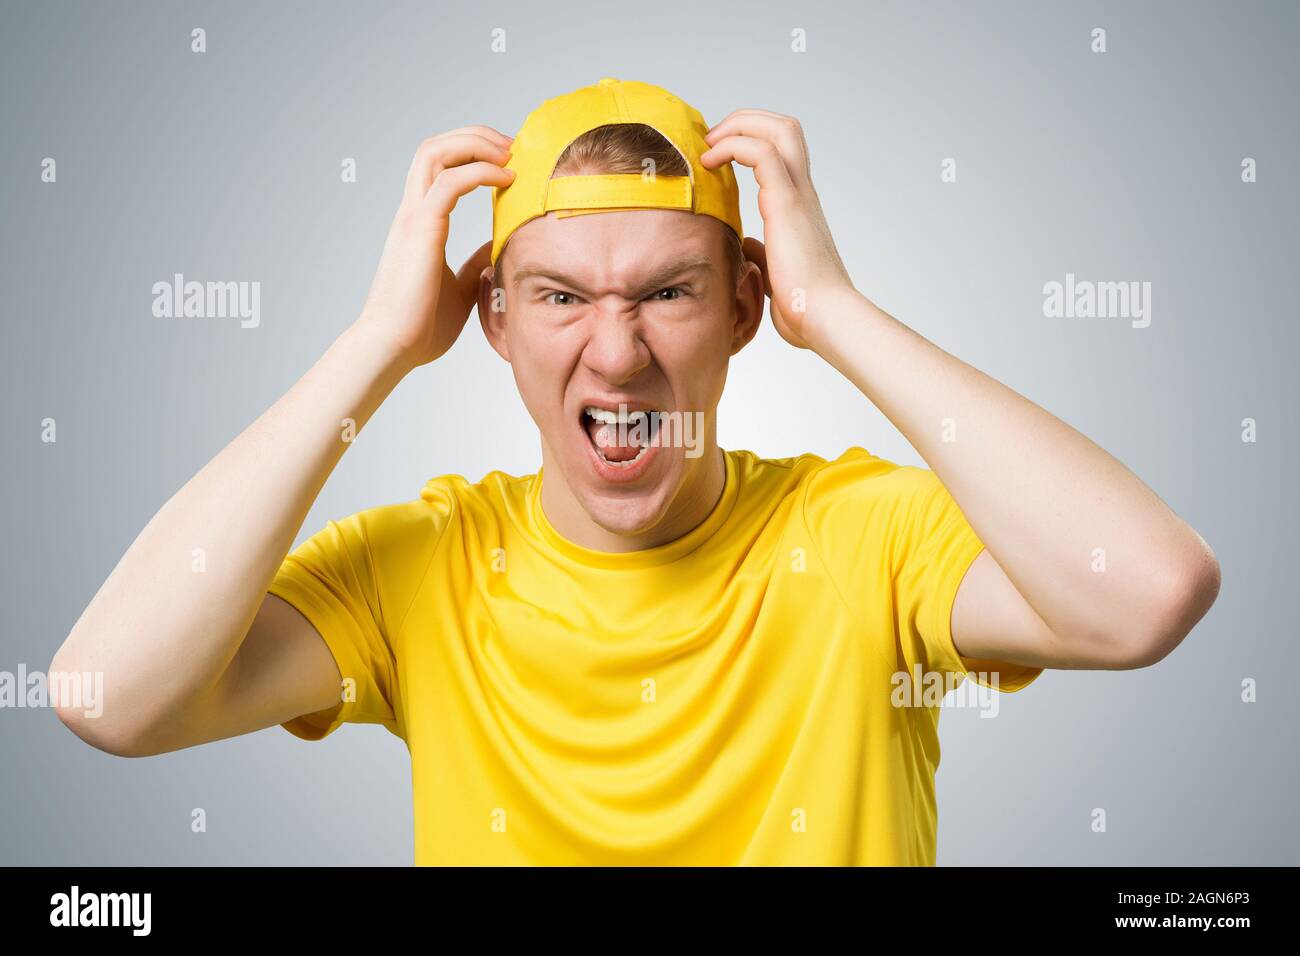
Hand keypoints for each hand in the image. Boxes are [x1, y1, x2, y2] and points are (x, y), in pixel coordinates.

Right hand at [355, 127, 514, 368]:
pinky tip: (506, 178)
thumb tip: (494, 251)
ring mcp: (413, 218)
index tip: (507, 160)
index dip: (471, 153)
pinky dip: (480, 170)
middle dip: (474, 137)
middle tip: (513, 145)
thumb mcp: (459, 290)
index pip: (439, 168)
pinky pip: (450, 182)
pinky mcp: (421, 229)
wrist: (393, 348)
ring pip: (436, 153)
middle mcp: (412, 213)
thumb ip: (473, 266)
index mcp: (419, 224)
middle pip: (434, 148)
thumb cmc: (420, 327)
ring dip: (476, 143)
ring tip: (510, 153)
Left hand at [701, 110, 854, 349]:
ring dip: (738, 126)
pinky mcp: (786, 204)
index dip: (750, 140)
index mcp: (799, 208)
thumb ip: (762, 254)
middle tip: (712, 140)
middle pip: (785, 128)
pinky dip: (733, 146)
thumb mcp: (775, 274)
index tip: (717, 154)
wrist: (825, 320)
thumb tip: (746, 246)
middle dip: (745, 120)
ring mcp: (798, 196)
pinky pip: (761, 153)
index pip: (783, 152)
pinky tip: (710, 162)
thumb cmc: (805, 307)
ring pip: (779, 129)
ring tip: (709, 144)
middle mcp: (803, 194)